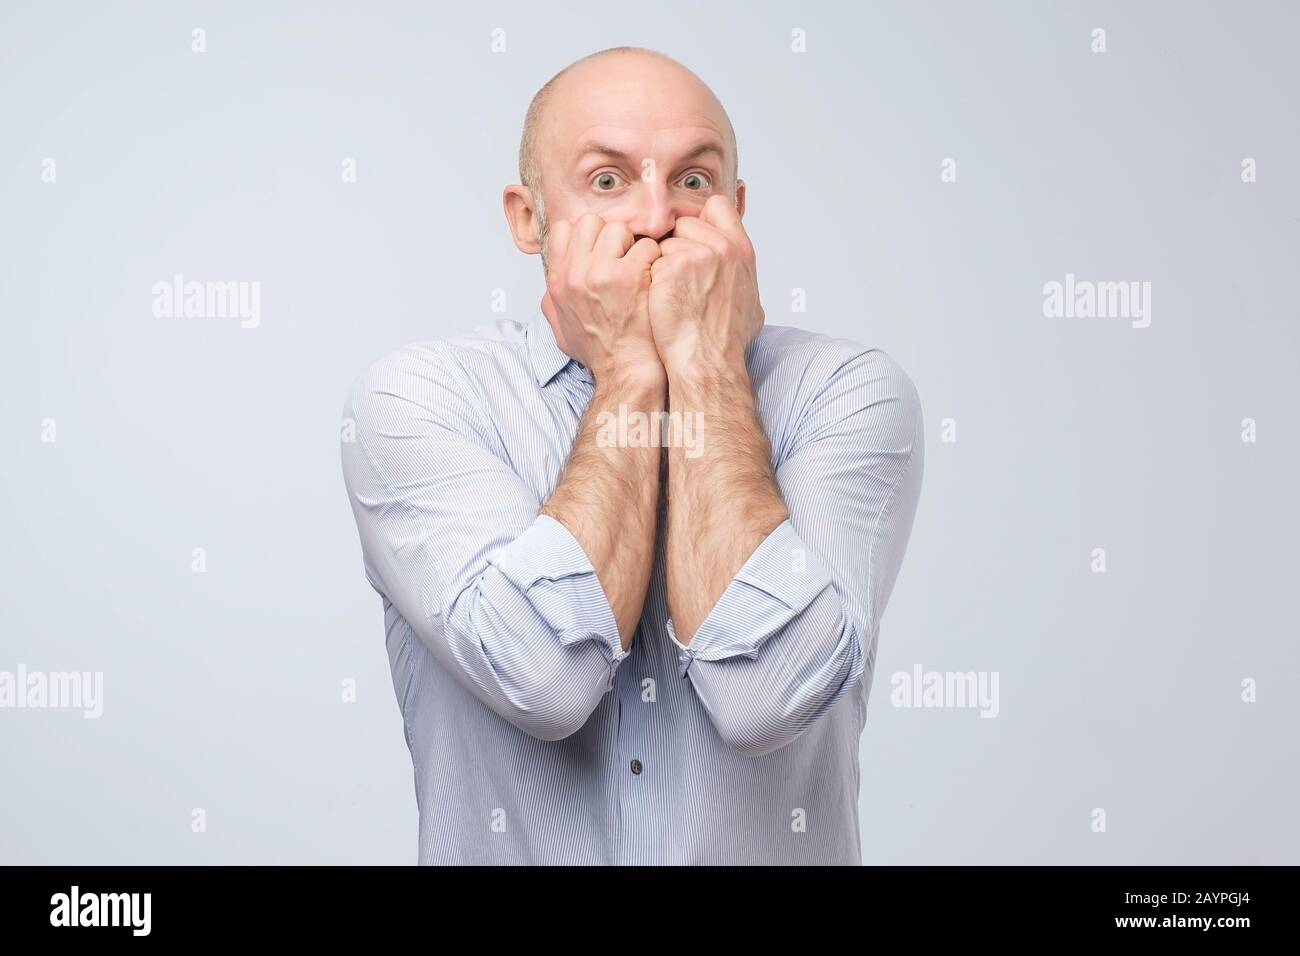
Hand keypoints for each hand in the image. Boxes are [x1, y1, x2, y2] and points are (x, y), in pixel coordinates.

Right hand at [541, 213, 663, 385]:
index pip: (564, 229)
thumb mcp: (561, 329)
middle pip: (591, 222)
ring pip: (620, 228)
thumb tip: (553, 286)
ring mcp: (602, 272)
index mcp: (558, 281)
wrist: (626, 371)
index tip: (600, 250)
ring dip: (634, 245)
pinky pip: (647, 245)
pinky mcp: (631, 275)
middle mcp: (575, 274)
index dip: (586, 236)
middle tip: (623, 258)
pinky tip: (654, 277)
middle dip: (610, 236)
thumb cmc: (601, 352)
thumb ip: (553, 302)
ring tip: (640, 268)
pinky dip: (656, 258)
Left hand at [647, 194, 763, 378]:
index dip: (701, 219)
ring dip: (661, 264)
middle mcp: (722, 247)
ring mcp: (696, 255)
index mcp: (742, 251)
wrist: (707, 362)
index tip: (693, 237)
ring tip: (672, 295)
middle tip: (679, 279)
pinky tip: (660, 302)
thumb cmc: (726, 340)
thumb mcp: (751, 302)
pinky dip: (650, 280)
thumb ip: (741, 275)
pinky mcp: (670, 268)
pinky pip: (650, 261)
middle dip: (677, 246)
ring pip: (665, 243)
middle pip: (685, 223)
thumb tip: (736, 268)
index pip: (718, 206)